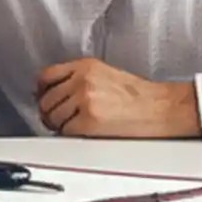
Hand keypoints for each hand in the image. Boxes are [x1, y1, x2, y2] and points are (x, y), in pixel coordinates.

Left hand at [35, 58, 199, 137]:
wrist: (159, 108)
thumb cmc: (139, 95)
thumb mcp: (105, 74)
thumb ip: (79, 78)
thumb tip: (55, 92)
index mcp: (86, 66)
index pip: (47, 75)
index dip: (41, 90)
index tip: (42, 97)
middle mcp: (83, 80)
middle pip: (46, 99)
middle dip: (49, 112)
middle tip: (57, 119)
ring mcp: (84, 100)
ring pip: (53, 116)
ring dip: (59, 125)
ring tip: (72, 126)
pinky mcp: (88, 121)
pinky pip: (65, 131)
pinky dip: (70, 135)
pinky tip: (82, 132)